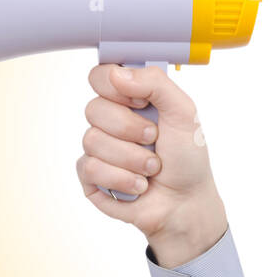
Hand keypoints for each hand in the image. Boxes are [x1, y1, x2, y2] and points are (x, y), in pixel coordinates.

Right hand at [77, 64, 226, 258]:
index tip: (141, 102)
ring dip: (131, 159)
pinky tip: (138, 185)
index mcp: (130, 98)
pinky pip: (89, 168)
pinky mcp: (90, 175)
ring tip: (151, 168)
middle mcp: (111, 120)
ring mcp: (98, 148)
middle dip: (130, 129)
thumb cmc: (187, 158)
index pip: (100, 75)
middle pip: (94, 108)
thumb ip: (155, 82)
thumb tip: (117, 73)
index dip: (115, 87)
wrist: (186, 203)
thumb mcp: (183, 112)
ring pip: (92, 140)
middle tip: (154, 139)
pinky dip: (121, 178)